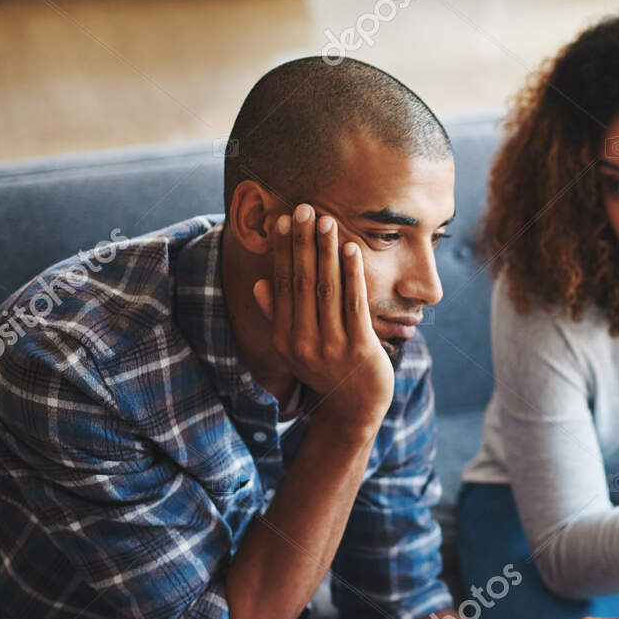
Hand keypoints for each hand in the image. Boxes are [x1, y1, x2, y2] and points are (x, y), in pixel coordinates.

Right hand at [253, 204, 393, 433]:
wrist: (354, 411)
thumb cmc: (326, 372)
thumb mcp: (294, 348)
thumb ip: (278, 317)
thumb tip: (259, 285)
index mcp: (283, 337)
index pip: (281, 284)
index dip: (282, 250)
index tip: (283, 220)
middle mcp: (301, 341)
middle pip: (300, 281)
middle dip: (302, 242)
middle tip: (305, 208)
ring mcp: (330, 345)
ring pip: (325, 288)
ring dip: (325, 251)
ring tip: (327, 220)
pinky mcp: (358, 348)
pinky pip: (353, 303)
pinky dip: (351, 274)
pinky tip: (350, 249)